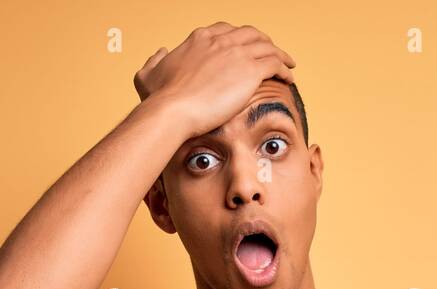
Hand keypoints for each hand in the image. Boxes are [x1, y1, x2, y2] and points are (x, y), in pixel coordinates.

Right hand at [133, 22, 296, 138]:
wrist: (173, 110)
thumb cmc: (160, 99)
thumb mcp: (149, 75)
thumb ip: (155, 61)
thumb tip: (160, 52)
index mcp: (200, 38)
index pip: (226, 30)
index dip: (239, 38)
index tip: (245, 48)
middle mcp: (220, 40)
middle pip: (250, 34)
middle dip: (263, 42)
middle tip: (270, 53)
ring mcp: (237, 53)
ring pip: (267, 46)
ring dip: (279, 54)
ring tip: (286, 64)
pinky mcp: (250, 70)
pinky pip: (275, 62)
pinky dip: (284, 68)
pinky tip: (288, 77)